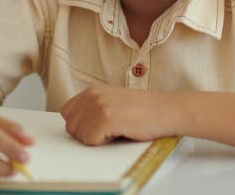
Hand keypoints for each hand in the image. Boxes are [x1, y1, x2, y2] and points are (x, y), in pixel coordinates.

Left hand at [60, 85, 179, 145]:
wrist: (167, 110)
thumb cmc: (144, 111)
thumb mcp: (112, 102)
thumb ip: (91, 108)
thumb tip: (73, 127)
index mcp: (92, 90)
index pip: (67, 114)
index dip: (81, 125)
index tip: (99, 125)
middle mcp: (93, 95)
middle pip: (71, 128)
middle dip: (88, 134)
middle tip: (112, 127)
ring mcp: (100, 105)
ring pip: (80, 136)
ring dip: (98, 139)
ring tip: (118, 128)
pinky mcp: (107, 118)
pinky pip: (91, 141)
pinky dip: (105, 143)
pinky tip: (121, 131)